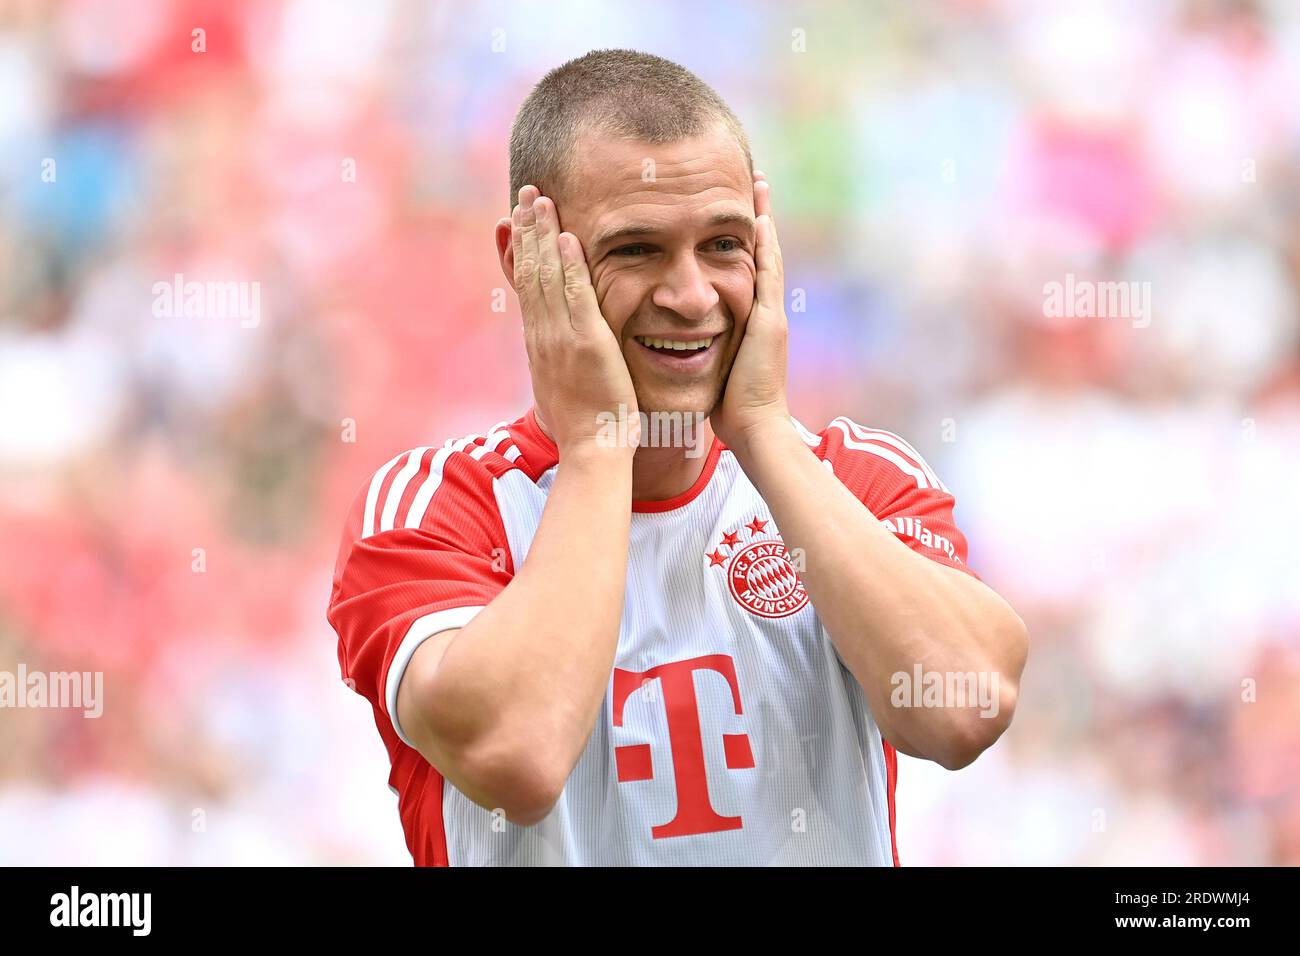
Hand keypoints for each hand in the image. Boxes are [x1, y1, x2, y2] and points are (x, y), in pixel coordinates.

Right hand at [512, 185, 639, 457]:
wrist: (593, 450)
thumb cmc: (586, 424)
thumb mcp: (564, 383)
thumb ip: (560, 357)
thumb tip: (555, 347)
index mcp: (538, 342)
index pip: (525, 285)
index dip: (520, 248)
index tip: (516, 217)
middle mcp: (543, 335)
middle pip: (530, 271)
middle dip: (527, 229)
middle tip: (527, 192)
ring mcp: (562, 338)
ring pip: (547, 276)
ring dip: (544, 234)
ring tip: (542, 199)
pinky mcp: (587, 344)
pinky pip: (576, 296)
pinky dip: (570, 265)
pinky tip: (569, 237)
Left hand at [711, 171, 791, 456]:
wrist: (753, 428)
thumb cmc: (729, 408)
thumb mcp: (712, 368)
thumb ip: (703, 350)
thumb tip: (676, 344)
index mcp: (748, 322)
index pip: (741, 272)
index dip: (737, 241)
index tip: (730, 211)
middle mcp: (762, 312)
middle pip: (759, 255)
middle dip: (755, 220)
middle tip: (753, 182)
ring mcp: (769, 314)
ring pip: (766, 256)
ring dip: (762, 220)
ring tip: (759, 185)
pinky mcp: (769, 321)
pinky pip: (767, 274)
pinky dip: (765, 246)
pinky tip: (760, 218)